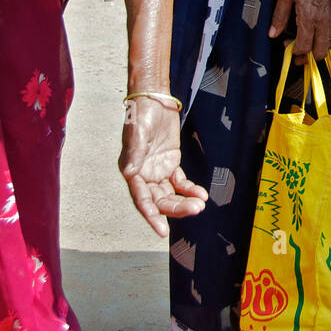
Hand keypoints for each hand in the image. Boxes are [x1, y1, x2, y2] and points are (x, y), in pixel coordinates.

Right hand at [119, 99, 207, 238]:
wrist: (154, 99)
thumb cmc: (140, 114)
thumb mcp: (136, 132)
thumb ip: (134, 154)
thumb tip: (129, 174)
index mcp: (132, 171)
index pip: (142, 200)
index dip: (151, 216)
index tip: (162, 230)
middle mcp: (143, 175)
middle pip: (160, 200)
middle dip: (176, 208)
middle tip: (195, 210)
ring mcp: (158, 171)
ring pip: (171, 194)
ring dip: (185, 201)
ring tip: (201, 204)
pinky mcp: (170, 163)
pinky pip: (180, 182)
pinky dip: (190, 189)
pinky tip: (201, 194)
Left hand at [268, 0, 330, 62]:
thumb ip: (279, 15)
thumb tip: (273, 33)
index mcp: (309, 16)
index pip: (304, 45)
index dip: (295, 52)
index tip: (287, 48)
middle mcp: (323, 20)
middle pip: (320, 51)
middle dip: (309, 57)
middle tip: (298, 54)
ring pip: (330, 43)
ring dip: (319, 49)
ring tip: (308, 46)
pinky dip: (327, 40)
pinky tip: (319, 35)